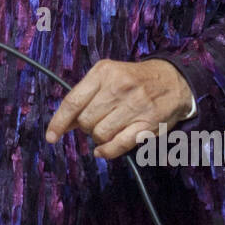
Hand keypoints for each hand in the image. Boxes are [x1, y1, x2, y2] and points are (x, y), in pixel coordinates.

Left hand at [45, 58, 194, 160]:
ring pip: (100, 134)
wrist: (173, 80)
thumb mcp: (107, 77)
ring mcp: (134, 105)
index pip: (73, 101)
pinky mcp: (147, 123)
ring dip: (99, 137)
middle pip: (85, 121)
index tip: (51, 137)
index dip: (59, 122)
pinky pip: (118, 145)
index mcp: (103, 72)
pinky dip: (106, 151)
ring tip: (107, 129)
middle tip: (96, 122)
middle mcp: (118, 87)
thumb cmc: (133, 80)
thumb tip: (63, 123)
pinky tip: (103, 150)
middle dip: (85, 127)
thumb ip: (84, 97)